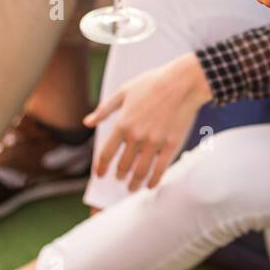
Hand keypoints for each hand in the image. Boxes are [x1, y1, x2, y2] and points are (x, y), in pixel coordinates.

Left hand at [84, 53, 212, 190]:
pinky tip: (150, 186)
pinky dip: (153, 181)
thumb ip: (104, 109)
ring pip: (140, 171)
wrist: (182, 82)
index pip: (107, 154)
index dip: (101, 167)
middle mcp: (136, 137)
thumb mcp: (123, 92)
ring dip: (134, 183)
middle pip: (123, 165)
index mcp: (122, 124)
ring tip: (132, 187)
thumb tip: (87, 123)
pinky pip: (160, 169)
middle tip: (119, 179)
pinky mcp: (171, 145)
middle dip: (119, 175)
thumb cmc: (152, 83)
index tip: (100, 175)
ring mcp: (154, 143)